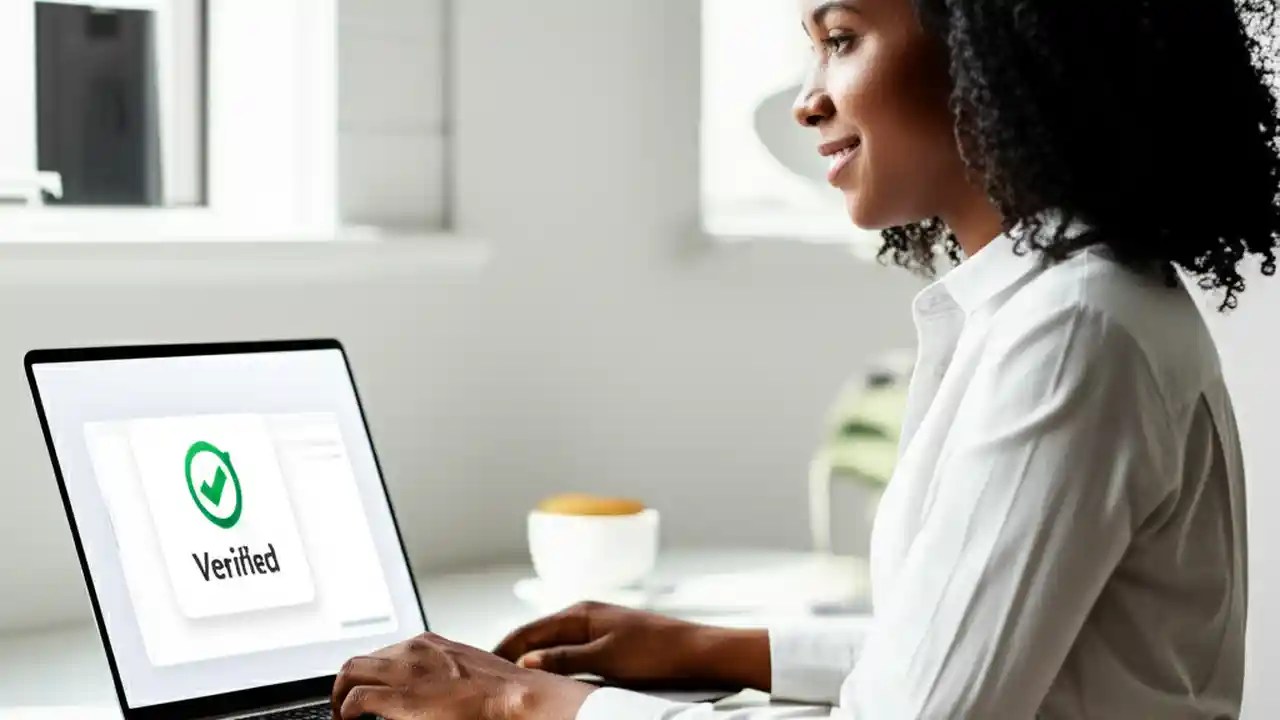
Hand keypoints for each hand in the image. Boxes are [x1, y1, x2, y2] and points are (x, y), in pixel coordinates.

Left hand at [332, 632, 594, 719]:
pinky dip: (346, 711)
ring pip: (350, 672)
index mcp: (428, 645)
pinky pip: (355, 700)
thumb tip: (437, 690)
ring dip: (341, 695)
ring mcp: (403, 671)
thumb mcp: (466, 670)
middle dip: (346, 683)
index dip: (372, 675)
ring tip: (343, 715)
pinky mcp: (398, 697)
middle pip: (360, 660)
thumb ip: (443, 674)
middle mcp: (411, 651)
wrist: (516, 699)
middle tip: (345, 706)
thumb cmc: (502, 692)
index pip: (385, 652)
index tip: (370, 691)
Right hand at [494, 602, 769, 690]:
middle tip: (493, 677)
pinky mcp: (611, 647)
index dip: (503, 648)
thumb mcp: (604, 659)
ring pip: (555, 650)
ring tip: (516, 683)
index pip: (528, 631)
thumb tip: (525, 663)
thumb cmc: (657, 652)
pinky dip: (557, 669)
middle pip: (538, 639)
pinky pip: (573, 657)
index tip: (482, 664)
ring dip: (536, 664)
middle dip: (515, 656)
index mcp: (580, 612)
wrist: (699, 654)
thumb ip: (563, 660)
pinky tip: (555, 685)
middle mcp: (586, 617)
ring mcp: (599, 632)